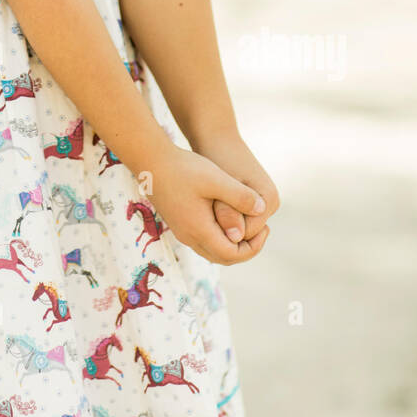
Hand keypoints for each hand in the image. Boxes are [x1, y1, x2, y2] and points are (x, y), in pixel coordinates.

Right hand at [139, 142, 270, 265]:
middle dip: (245, 249)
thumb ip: (241, 196)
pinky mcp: (178, 221)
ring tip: (248, 224)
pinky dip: (220, 236)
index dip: (253, 247)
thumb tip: (262, 210)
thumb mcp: (217, 179)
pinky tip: (228, 216)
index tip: (266, 228)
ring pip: (212, 250)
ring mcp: (181, 230)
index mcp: (199, 230)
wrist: (150, 159)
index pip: (232, 255)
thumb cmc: (183, 167)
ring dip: (232, 243)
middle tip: (262, 231)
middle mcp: (188, 236)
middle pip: (222, 257)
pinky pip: (203, 239)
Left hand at [190, 125, 279, 246]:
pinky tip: (204, 209)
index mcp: (269, 200)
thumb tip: (235, 238)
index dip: (224, 232)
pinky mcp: (252, 199)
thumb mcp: (221, 185)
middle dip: (224, 229)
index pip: (247, 234)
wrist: (217, 136)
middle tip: (200, 218)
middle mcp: (271, 203)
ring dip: (222, 223)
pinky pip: (237, 217)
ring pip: (240, 225)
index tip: (204, 218)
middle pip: (245, 232)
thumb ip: (229, 212)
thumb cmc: (217, 157)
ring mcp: (263, 202)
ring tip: (201, 213)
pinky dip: (222, 216)